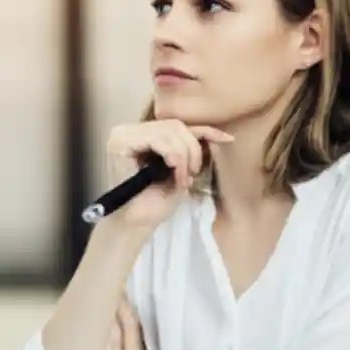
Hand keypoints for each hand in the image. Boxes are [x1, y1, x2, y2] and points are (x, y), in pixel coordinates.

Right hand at [105, 120, 233, 230]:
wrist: (136, 224)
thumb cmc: (154, 203)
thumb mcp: (181, 171)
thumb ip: (191, 150)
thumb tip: (218, 134)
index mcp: (143, 135)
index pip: (177, 125)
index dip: (205, 130)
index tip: (228, 139)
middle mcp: (130, 130)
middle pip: (175, 125)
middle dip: (192, 150)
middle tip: (192, 175)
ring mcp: (123, 134)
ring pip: (169, 130)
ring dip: (184, 156)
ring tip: (182, 179)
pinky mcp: (120, 142)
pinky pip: (158, 139)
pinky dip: (174, 156)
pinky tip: (174, 174)